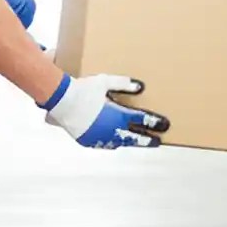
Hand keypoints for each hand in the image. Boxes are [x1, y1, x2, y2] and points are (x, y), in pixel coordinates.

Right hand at [39, 73, 169, 148]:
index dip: (154, 123)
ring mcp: (99, 138)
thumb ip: (123, 84)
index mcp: (118, 116)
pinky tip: (115, 142)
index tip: (164, 125)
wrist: (61, 101)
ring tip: (136, 142)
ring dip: (129, 142)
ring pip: (119, 143)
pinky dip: (112, 142)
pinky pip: (104, 144)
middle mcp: (111, 130)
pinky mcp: (88, 141)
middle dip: (147, 140)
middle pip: (134, 137)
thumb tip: (140, 87)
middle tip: (157, 142)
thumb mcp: (105, 82)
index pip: (141, 121)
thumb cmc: (83, 89)